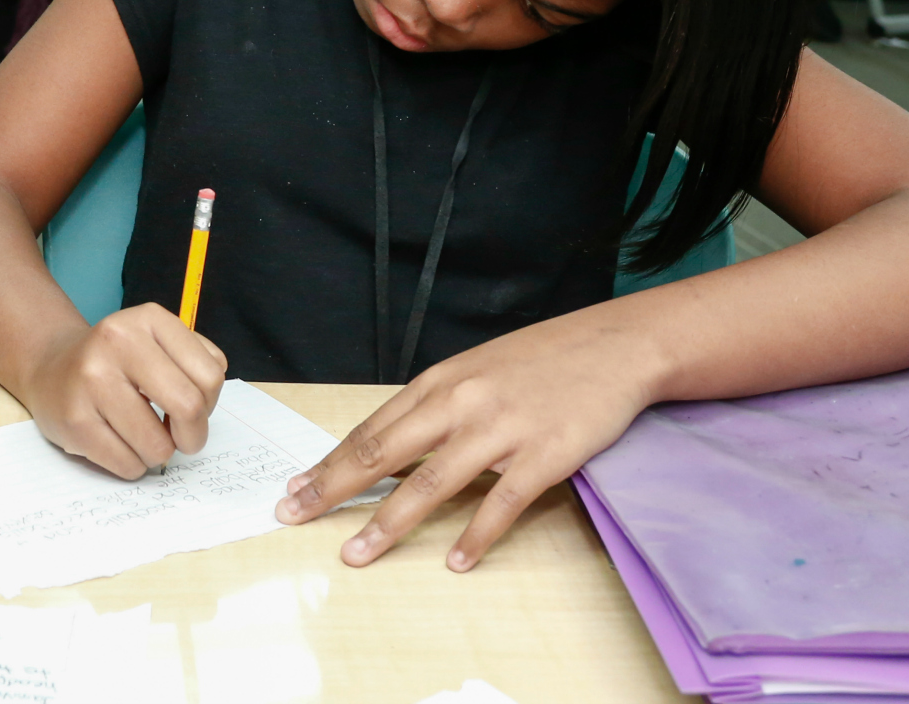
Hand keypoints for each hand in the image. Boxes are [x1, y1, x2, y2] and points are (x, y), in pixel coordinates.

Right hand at [19, 304, 227, 478]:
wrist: (50, 368)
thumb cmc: (118, 363)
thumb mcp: (158, 344)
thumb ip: (193, 365)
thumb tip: (203, 415)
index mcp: (148, 319)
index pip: (211, 376)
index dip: (210, 404)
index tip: (193, 409)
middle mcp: (118, 341)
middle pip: (189, 407)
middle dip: (193, 436)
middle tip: (182, 438)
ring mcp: (92, 380)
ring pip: (158, 446)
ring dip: (158, 453)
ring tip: (141, 437)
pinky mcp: (75, 420)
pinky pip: (128, 464)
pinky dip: (132, 464)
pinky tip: (117, 443)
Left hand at [273, 309, 661, 570]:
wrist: (614, 346)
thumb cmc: (542, 359)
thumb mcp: (476, 369)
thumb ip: (436, 405)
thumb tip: (392, 443)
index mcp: (440, 382)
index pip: (371, 429)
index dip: (330, 461)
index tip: (297, 487)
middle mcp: (461, 403)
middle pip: (384, 452)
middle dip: (334, 488)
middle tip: (295, 515)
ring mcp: (501, 430)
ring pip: (431, 483)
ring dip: (389, 523)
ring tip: (357, 554)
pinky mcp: (543, 455)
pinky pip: (501, 503)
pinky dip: (476, 535)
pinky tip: (456, 561)